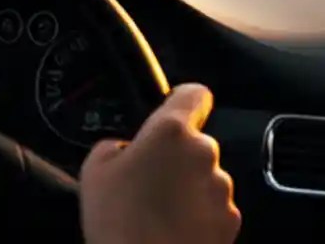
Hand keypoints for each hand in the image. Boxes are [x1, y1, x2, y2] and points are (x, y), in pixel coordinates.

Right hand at [80, 83, 239, 243]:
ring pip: (204, 176)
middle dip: (176, 157)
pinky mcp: (230, 219)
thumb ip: (114, 146)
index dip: (183, 101)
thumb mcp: (94, 171)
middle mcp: (203, 152)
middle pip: (194, 142)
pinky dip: (198, 215)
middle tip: (147, 181)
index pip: (194, 93)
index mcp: (171, 131)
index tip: (172, 111)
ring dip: (187, 187)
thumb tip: (124, 149)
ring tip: (157, 213)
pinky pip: (213, 206)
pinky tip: (173, 231)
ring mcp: (221, 187)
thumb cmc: (117, 223)